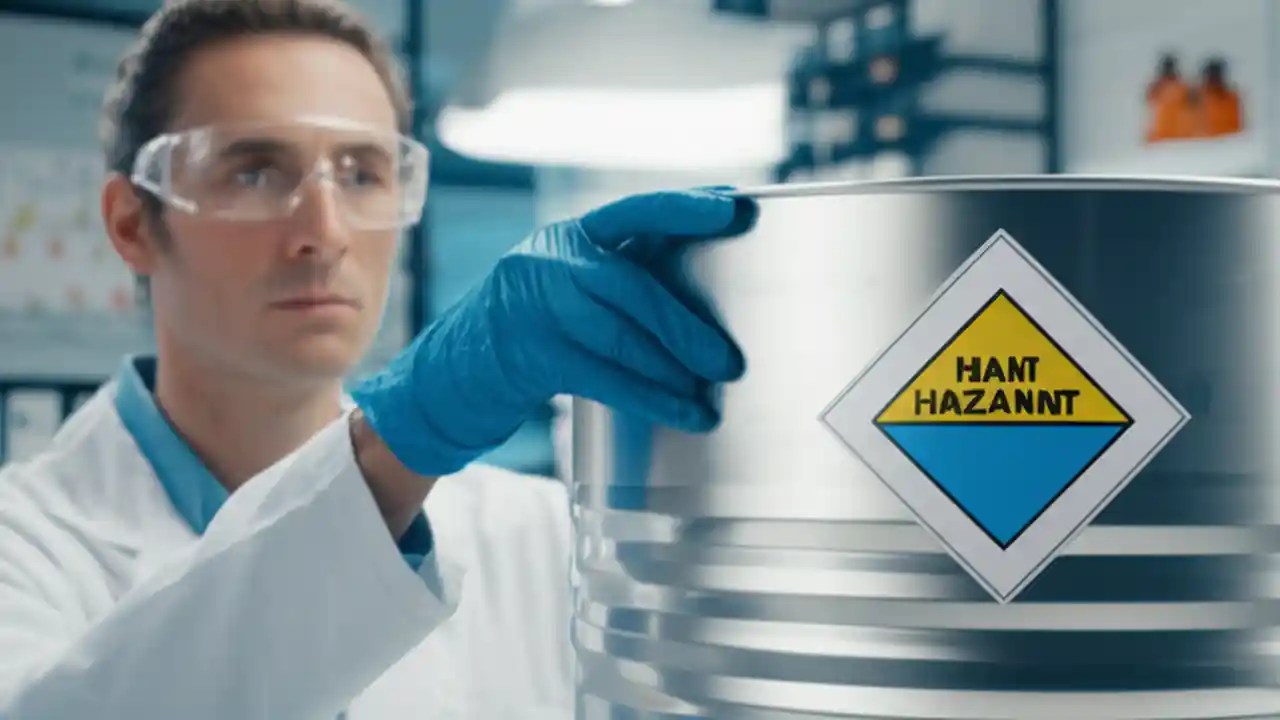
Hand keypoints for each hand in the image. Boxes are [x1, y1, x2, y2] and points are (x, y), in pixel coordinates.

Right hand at [351, 188, 756, 475]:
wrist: (452, 375)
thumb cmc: (531, 332)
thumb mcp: (569, 290)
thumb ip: (621, 279)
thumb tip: (706, 293)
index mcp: (568, 238)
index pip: (635, 212)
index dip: (685, 209)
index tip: (734, 207)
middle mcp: (547, 260)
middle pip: (630, 283)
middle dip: (685, 323)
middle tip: (728, 359)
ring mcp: (532, 304)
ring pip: (618, 334)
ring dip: (671, 368)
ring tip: (709, 391)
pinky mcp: (528, 354)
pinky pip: (603, 376)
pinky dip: (650, 397)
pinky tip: (683, 413)